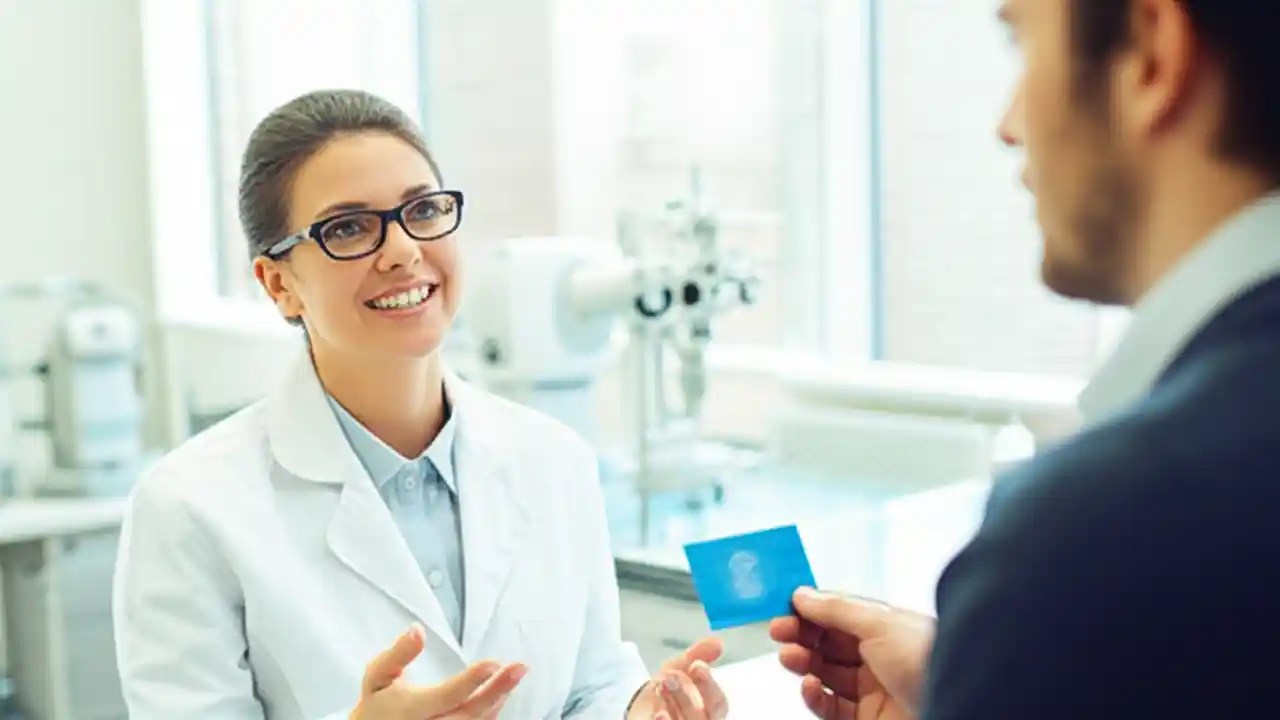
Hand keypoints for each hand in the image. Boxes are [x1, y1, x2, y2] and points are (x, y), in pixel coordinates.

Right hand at [350, 624, 526, 719]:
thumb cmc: (377, 704)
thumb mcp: (378, 676)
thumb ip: (397, 654)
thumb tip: (417, 630)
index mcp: (410, 710)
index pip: (445, 697)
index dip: (470, 682)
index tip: (492, 664)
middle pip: (469, 714)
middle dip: (497, 691)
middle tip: (519, 668)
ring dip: (498, 700)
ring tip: (513, 675)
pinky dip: (492, 713)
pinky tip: (501, 693)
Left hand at [626, 637, 728, 719]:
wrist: (639, 709)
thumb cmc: (667, 691)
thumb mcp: (679, 668)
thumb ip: (698, 655)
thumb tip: (717, 642)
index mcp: (711, 709)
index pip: (718, 702)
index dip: (709, 684)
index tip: (696, 666)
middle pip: (702, 715)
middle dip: (686, 694)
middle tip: (670, 676)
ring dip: (674, 705)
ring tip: (659, 687)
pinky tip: (658, 714)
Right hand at [768, 589, 933, 719]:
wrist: (959, 705)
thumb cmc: (928, 658)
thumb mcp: (878, 623)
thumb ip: (837, 609)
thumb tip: (802, 594)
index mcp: (886, 627)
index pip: (839, 615)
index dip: (811, 610)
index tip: (784, 607)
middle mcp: (879, 656)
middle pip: (829, 644)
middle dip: (802, 635)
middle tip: (779, 631)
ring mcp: (873, 689)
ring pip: (825, 674)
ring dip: (803, 663)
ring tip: (790, 656)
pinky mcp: (867, 719)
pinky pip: (830, 707)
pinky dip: (814, 696)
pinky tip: (809, 685)